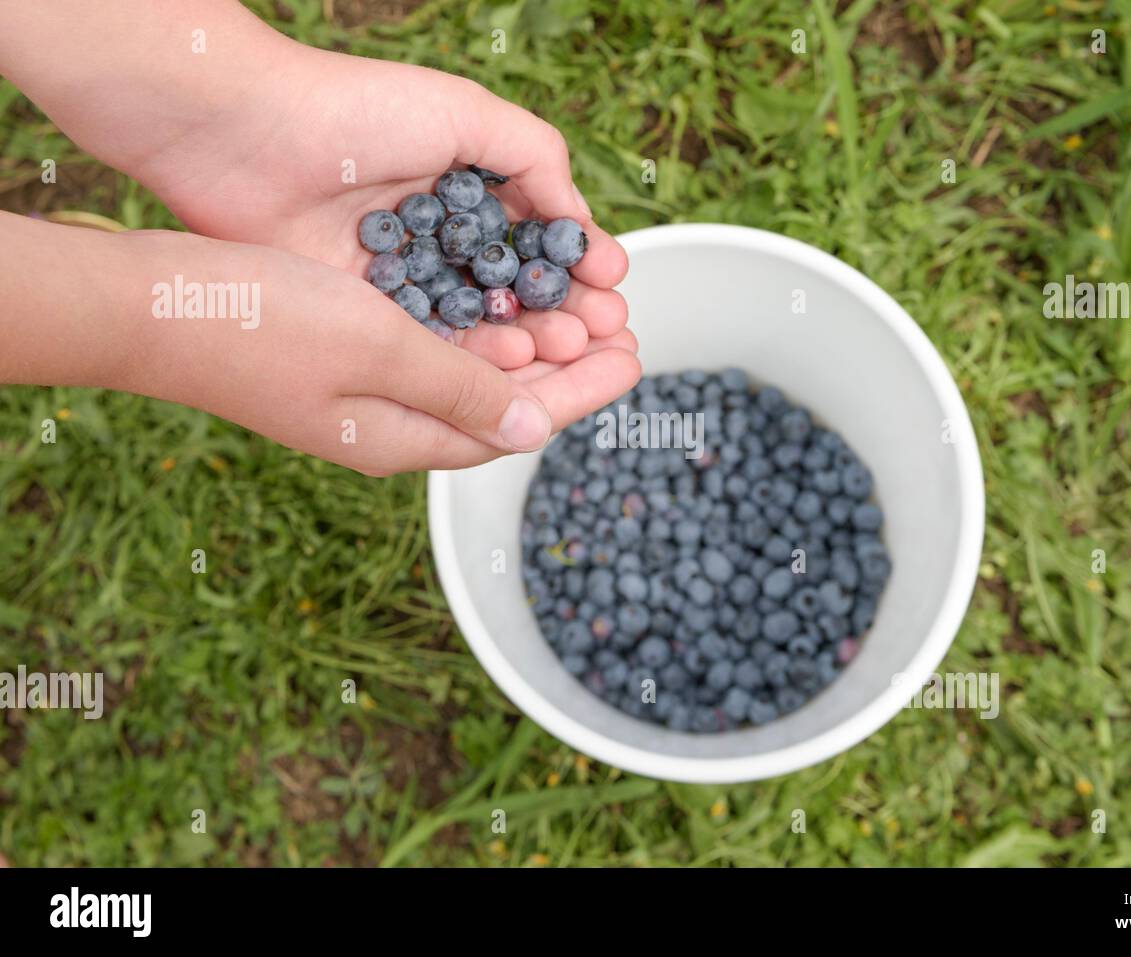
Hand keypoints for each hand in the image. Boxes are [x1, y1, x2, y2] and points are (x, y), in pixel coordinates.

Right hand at [0, 213, 637, 475]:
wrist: (153, 305)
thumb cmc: (262, 323)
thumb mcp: (377, 347)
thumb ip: (460, 388)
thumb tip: (532, 430)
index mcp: (403, 437)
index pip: (518, 423)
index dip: (583, 390)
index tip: (637, 356)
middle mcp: (391, 426)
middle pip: (504, 403)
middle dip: (568, 367)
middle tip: (621, 328)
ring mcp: (366, 395)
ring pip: (473, 376)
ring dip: (530, 345)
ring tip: (580, 309)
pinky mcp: (346, 360)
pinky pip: (437, 351)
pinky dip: (480, 329)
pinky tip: (503, 302)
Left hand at [129, 42, 631, 373]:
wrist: (243, 133)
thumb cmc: (356, 111)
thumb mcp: (465, 114)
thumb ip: (537, 160)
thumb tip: (585, 228)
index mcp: (467, 192)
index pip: (539, 244)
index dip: (581, 270)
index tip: (616, 288)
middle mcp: (439, 243)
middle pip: (518, 293)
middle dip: (570, 314)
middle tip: (610, 333)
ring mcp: (404, 283)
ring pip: (481, 326)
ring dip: (534, 340)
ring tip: (574, 349)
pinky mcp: (367, 315)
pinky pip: (432, 345)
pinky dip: (475, 354)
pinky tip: (514, 361)